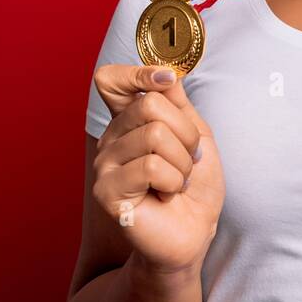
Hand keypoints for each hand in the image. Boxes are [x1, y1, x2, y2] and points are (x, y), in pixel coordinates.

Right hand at [91, 64, 225, 274]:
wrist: (195, 230)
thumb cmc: (194, 185)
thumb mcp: (196, 135)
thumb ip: (178, 103)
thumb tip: (167, 72)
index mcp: (128, 121)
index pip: (110, 80)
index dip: (136, 72)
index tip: (167, 80)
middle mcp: (111, 138)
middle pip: (150, 104)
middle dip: (186, 133)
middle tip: (188, 158)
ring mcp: (105, 163)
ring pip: (155, 135)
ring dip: (182, 161)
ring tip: (177, 180)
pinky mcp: (106, 190)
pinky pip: (151, 166)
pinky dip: (173, 180)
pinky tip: (167, 194)